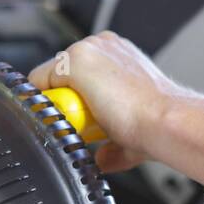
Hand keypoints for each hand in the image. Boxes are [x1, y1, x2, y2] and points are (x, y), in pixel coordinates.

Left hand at [28, 30, 178, 173]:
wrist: (164, 120)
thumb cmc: (157, 122)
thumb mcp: (129, 128)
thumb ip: (112, 142)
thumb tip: (103, 158)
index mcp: (118, 54)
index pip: (77, 73)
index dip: (74, 98)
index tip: (85, 117)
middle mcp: (103, 45)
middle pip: (61, 73)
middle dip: (66, 100)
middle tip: (89, 122)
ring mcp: (88, 49)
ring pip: (50, 77)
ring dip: (59, 102)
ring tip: (86, 120)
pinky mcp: (75, 59)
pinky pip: (39, 81)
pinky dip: (46, 102)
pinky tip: (70, 115)